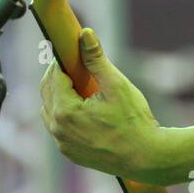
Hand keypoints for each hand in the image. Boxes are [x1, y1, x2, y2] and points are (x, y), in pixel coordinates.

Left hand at [40, 28, 168, 183]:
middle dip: (59, 76)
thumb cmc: (134, 122)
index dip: (62, 60)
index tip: (70, 51)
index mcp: (65, 110)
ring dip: (60, 95)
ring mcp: (62, 143)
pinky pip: (59, 128)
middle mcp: (57, 128)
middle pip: (48, 92)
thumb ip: (97, 60)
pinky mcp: (69, 152)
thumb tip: (85, 34)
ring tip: (81, 87)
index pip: (53, 76)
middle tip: (77, 65)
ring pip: (50, 110)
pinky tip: (84, 108)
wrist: (145, 157)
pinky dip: (65, 114)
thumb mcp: (117, 86)